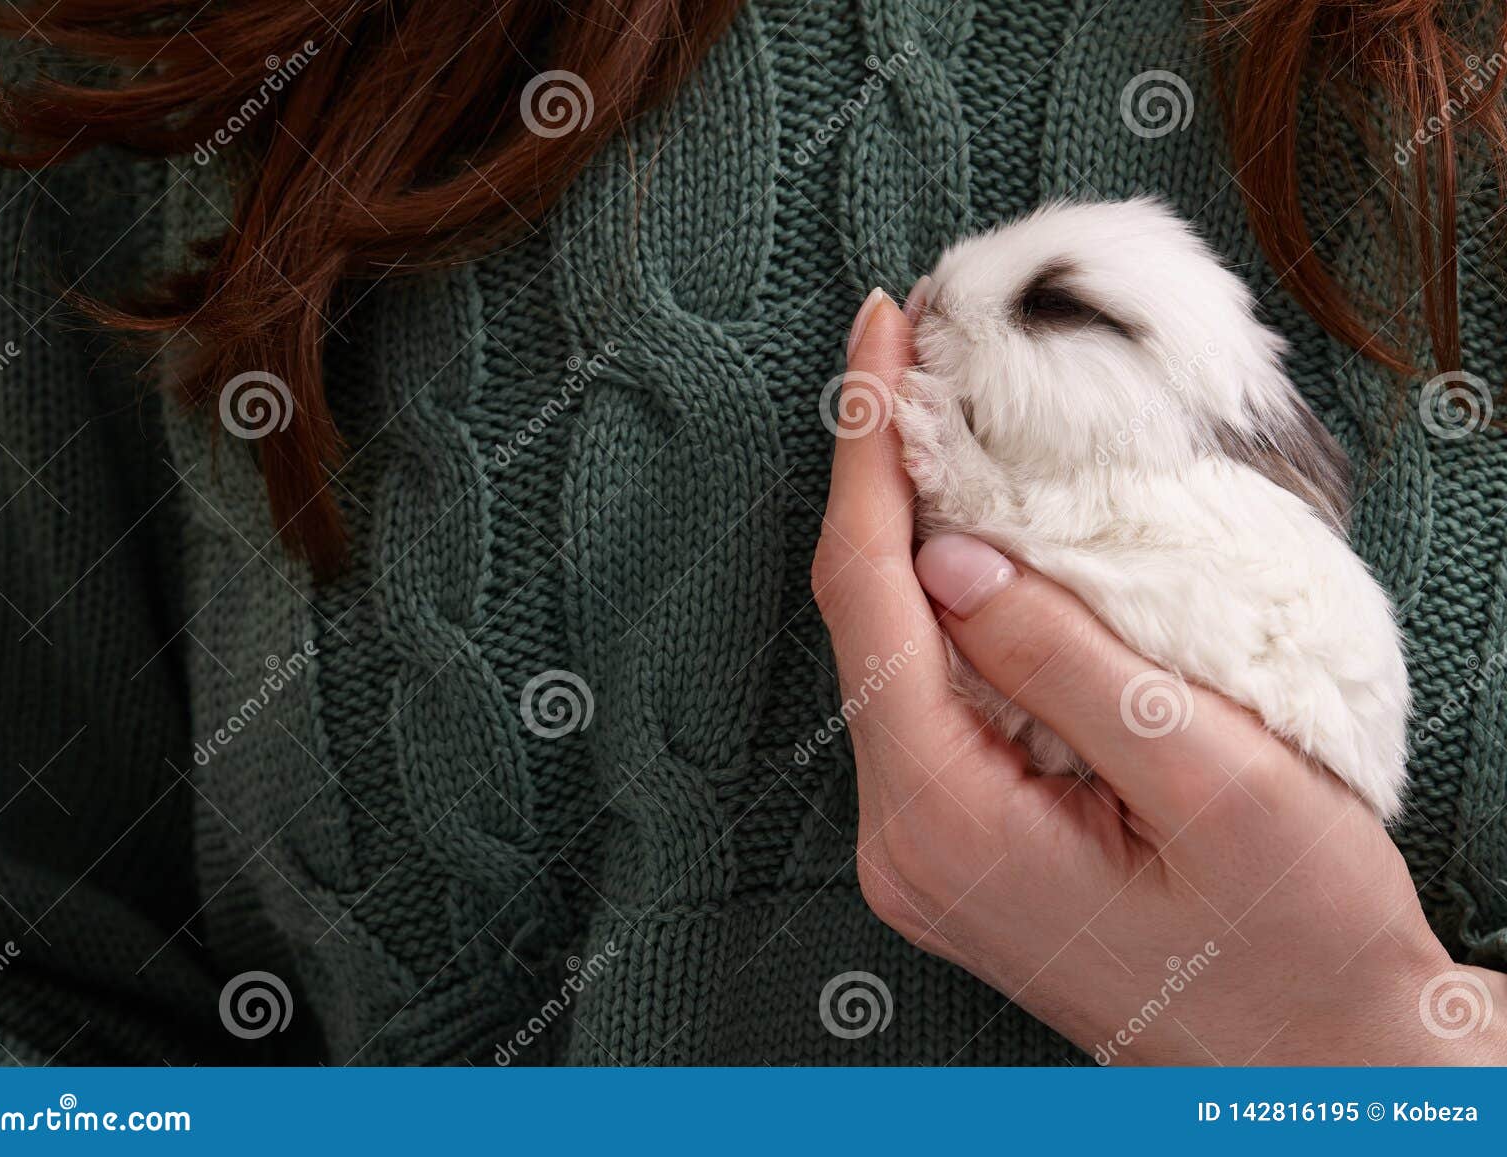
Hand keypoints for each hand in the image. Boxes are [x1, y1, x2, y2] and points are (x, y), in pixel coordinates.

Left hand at [812, 287, 1506, 1064]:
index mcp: (948, 819)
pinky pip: (925, 697)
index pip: (867, 597)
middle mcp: (903, 838)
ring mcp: (920, 849)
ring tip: (939, 422)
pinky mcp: (953, 845)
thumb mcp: (1212, 780)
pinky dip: (941, 608)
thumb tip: (951, 555)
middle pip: (861, 619)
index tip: (874, 334)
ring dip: (909, 536)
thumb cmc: (1293, 938)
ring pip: (887, 654)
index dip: (864, 455)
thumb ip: (1067, 662)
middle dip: (877, 477)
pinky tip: (975, 543)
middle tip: (908, 354)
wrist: (1311, 1065)